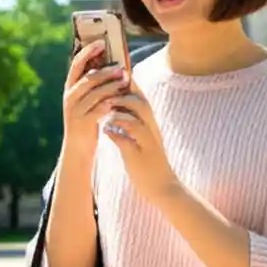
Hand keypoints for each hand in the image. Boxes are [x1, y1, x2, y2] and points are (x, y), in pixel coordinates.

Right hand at [62, 40, 128, 156]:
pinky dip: (109, 103)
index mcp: (70, 88)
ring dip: (111, 85)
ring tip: (125, 80)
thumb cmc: (87, 120)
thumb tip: (113, 64)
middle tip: (122, 67)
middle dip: (106, 70)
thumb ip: (95, 85)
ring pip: (95, 93)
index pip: (76, 64)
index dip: (87, 51)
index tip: (101, 42)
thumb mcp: (88, 100)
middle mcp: (70, 97)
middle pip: (88, 78)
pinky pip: (97, 109)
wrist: (78, 149)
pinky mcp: (82, 123)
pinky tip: (119, 100)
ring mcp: (75, 110)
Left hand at [101, 79, 181, 203]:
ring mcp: (147, 141)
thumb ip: (130, 125)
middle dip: (122, 92)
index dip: (127, 85)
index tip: (110, 79)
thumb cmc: (149, 163)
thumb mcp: (141, 139)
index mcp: (151, 123)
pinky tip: (106, 130)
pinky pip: (128, 138)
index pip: (140, 97)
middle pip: (140, 101)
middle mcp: (152, 129)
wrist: (163, 187)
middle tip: (104, 89)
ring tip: (104, 107)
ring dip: (119, 110)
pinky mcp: (140, 155)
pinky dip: (116, 132)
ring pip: (136, 116)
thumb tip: (114, 112)